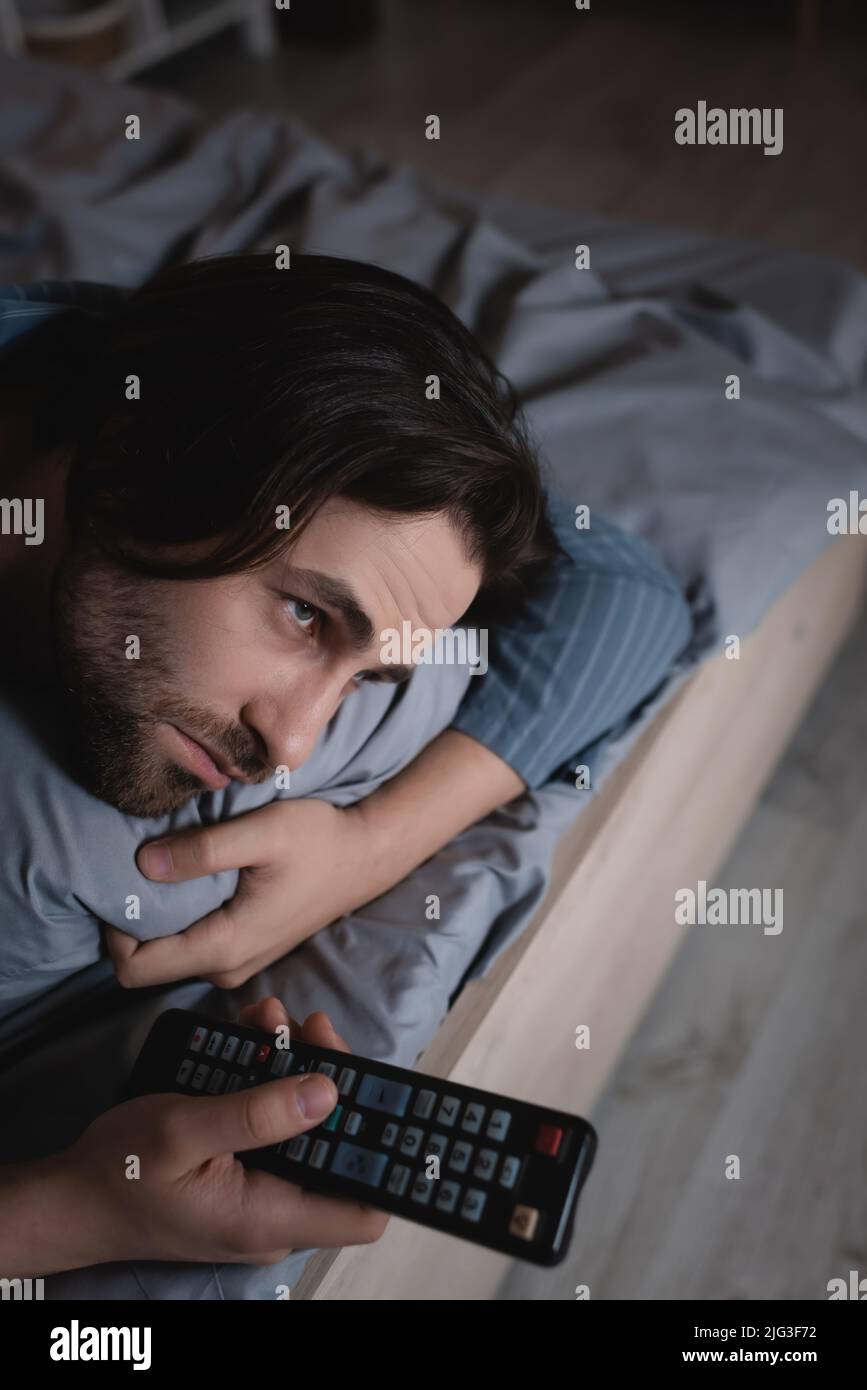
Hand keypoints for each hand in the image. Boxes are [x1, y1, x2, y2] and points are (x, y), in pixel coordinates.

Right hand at [40, 999, 387, 1270]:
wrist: (70, 1197)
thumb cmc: (117, 1174)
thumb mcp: (183, 1132)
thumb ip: (256, 1114)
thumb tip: (329, 1093)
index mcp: (270, 1215)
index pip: (367, 1207)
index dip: (389, 1156)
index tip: (380, 1090)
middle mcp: (276, 1211)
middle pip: (342, 1150)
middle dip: (332, 1080)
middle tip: (309, 1026)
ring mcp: (261, 1192)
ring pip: (307, 1129)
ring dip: (296, 1070)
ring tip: (272, 1021)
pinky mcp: (245, 1172)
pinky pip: (275, 1126)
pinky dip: (269, 1081)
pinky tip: (252, 1041)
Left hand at [107, 732, 523, 990]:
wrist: (367, 854)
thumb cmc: (319, 840)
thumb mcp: (262, 832)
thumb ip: (204, 850)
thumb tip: (144, 864)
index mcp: (226, 944)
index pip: (136, 967)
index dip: (114, 931)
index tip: (121, 885)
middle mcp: (229, 966)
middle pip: (150, 965)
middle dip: (132, 924)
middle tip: (139, 870)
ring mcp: (240, 962)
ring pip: (172, 956)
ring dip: (158, 920)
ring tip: (167, 869)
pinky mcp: (248, 949)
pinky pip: (195, 946)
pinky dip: (182, 918)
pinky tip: (193, 879)